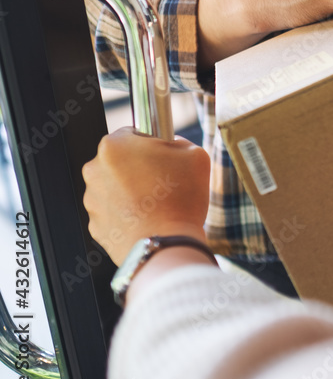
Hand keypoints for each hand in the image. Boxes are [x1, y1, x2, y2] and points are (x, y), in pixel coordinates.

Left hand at [82, 128, 210, 264]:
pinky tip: (149, 219)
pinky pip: (115, 212)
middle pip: (122, 161)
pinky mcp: (96, 225)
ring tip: (159, 204)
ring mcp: (92, 199)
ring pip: (116, 187)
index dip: (154, 145)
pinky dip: (129, 214)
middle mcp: (94, 170)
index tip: (165, 158)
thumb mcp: (195, 155)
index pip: (133, 134)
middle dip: (140, 168)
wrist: (167, 244)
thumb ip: (179, 141)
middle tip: (165, 182)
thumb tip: (171, 145)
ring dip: (133, 192)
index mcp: (114, 146)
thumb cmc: (180, 198)